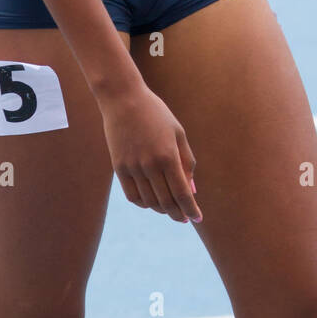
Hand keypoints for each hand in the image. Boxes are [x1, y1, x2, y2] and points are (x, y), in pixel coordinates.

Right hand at [100, 84, 201, 223]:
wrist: (123, 99)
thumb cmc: (156, 113)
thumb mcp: (178, 133)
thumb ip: (187, 162)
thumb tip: (192, 189)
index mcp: (168, 156)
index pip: (182, 193)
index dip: (191, 209)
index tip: (198, 218)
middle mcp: (150, 165)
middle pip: (166, 201)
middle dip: (178, 214)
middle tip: (184, 218)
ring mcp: (132, 167)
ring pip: (149, 201)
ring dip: (162, 209)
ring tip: (170, 209)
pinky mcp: (118, 167)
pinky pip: (132, 195)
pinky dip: (144, 203)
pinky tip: (151, 201)